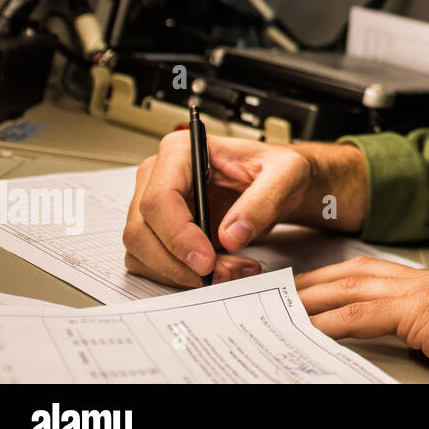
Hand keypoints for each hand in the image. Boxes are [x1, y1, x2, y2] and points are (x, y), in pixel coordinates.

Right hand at [123, 130, 312, 286]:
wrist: (278, 184)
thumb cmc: (276, 169)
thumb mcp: (286, 174)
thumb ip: (263, 201)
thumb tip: (232, 235)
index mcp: (181, 151)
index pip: (159, 198)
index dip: (178, 235)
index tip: (206, 260)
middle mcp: (158, 176)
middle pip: (142, 231)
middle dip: (180, 263)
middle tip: (222, 274)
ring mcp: (154, 206)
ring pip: (143, 253)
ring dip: (182, 274)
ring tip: (231, 271)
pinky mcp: (159, 232)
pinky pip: (154, 264)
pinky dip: (182, 277)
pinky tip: (220, 270)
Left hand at [296, 257, 428, 384]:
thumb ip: (427, 329)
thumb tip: (407, 343)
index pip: (373, 273)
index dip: (339, 277)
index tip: (312, 286)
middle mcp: (423, 280)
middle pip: (355, 271)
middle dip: (316, 280)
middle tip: (282, 290)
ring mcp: (420, 290)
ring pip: (351, 287)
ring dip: (313, 297)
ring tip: (284, 307)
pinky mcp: (418, 310)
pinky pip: (362, 314)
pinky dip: (331, 320)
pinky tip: (310, 327)